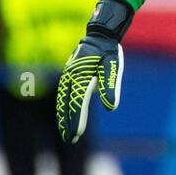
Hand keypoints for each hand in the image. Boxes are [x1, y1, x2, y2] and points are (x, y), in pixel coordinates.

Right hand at [56, 0, 132, 144]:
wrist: (99, 35)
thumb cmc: (108, 52)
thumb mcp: (113, 66)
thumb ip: (110, 86)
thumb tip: (111, 106)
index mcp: (81, 74)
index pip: (78, 102)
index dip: (77, 119)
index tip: (77, 134)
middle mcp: (70, 76)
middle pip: (67, 104)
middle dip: (68, 122)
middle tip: (70, 139)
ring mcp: (67, 76)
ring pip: (63, 101)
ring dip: (63, 117)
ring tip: (66, 133)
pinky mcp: (69, 77)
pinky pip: (63, 95)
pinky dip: (63, 108)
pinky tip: (64, 117)